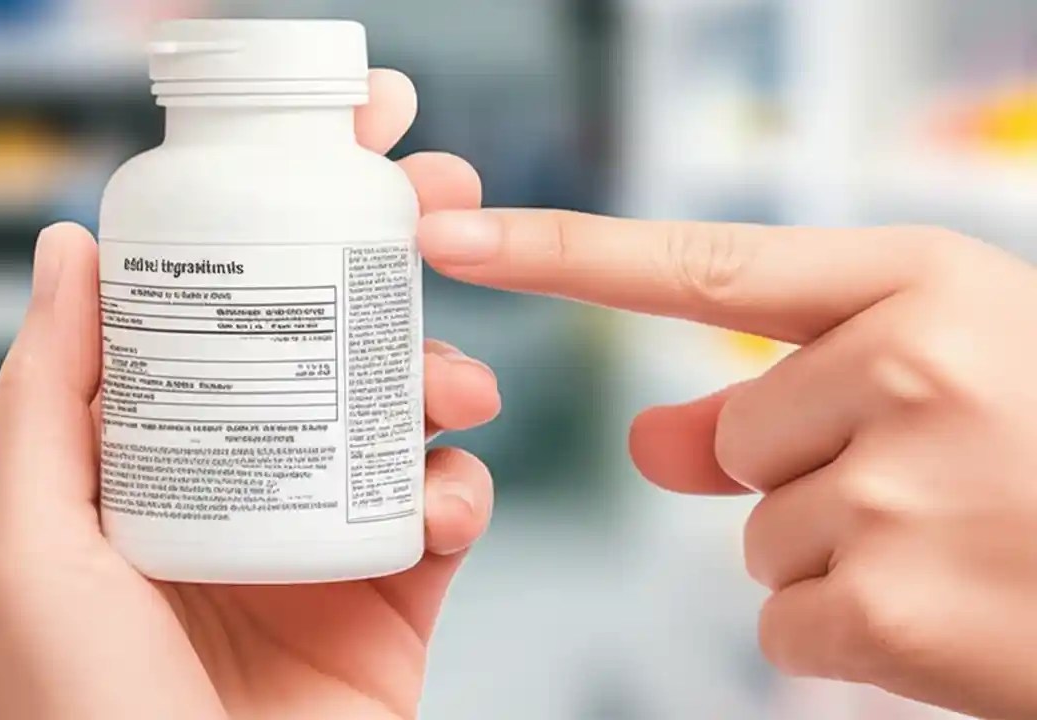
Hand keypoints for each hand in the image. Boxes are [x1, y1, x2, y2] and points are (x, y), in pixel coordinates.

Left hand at [0, 70, 500, 719]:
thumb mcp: (33, 542)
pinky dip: (462, 492)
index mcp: (159, 456)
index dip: (277, 223)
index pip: (223, 309)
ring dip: (444, 375)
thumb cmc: (85, 714)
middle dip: (388, 262)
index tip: (336, 152)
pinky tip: (446, 501)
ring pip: (402, 414)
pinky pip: (447, 514)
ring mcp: (325, 533)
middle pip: (328, 340)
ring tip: (457, 387)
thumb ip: (47, 397)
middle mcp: (246, 480)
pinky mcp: (396, 595)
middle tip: (436, 196)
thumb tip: (72, 250)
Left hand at [420, 211, 1036, 718]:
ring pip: (759, 537)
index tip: (459, 231)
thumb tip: (646, 441)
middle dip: (803, 476)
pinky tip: (950, 613)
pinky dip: (849, 635)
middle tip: (937, 488)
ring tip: (962, 546)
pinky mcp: (887, 607)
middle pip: (733, 438)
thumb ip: (789, 391)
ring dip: (837, 557)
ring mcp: (897, 489)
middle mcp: (905, 368)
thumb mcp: (957, 375)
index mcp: (923, 285)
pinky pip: (786, 623)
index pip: (702, 264)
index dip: (564, 251)